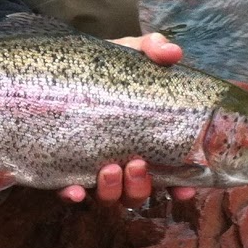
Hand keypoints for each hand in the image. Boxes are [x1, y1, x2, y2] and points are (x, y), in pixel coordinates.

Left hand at [59, 31, 197, 205]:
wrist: (62, 67)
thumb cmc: (105, 67)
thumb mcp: (129, 54)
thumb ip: (152, 50)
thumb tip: (173, 52)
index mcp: (145, 143)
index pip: (170, 175)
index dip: (181, 188)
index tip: (186, 188)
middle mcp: (121, 162)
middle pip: (137, 193)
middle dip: (140, 187)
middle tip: (136, 164)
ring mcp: (92, 168)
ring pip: (110, 198)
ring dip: (113, 191)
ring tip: (110, 169)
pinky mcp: (62, 168)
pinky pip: (69, 192)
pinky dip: (73, 194)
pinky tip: (73, 190)